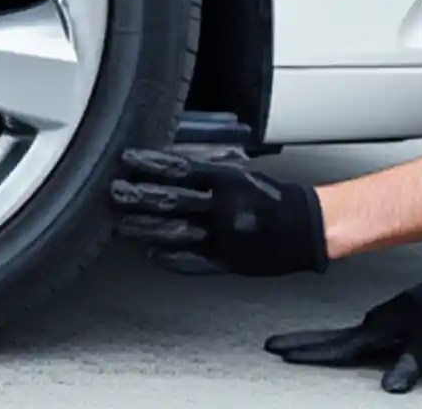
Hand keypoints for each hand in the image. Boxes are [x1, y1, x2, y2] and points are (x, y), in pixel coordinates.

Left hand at [110, 146, 327, 275]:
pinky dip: (167, 257)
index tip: (127, 159)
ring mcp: (224, 237)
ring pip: (174, 232)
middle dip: (138, 196)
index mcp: (230, 181)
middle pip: (172, 200)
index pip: (180, 169)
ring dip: (143, 229)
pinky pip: (190, 261)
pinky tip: (148, 251)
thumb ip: (205, 170)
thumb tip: (165, 164)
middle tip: (114, 191)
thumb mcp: (240, 173)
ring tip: (121, 224)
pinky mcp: (226, 261)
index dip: (150, 164)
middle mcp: (225, 208)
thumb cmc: (270, 197)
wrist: (307, 228)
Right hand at [265, 254, 421, 393]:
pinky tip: (333, 343)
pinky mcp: (384, 321)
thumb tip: (389, 388)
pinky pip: (349, 332)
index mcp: (377, 330)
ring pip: (336, 333)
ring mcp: (376, 321)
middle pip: (327, 336)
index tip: (284, 356)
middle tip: (271, 345)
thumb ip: (408, 365)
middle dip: (298, 342)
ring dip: (312, 340)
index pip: (338, 348)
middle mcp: (371, 324)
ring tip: (290, 345)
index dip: (310, 354)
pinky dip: (332, 338)